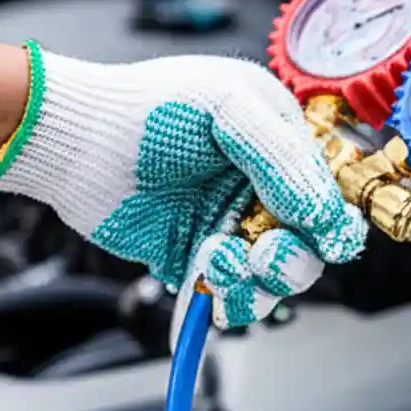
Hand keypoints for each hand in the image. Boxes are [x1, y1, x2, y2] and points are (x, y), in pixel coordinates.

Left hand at [0, 42, 365, 329]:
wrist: (75, 141)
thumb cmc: (147, 106)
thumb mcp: (230, 110)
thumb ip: (285, 160)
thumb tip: (323, 216)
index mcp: (283, 144)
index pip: (334, 195)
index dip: (335, 221)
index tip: (324, 236)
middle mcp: (263, 189)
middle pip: (312, 246)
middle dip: (293, 259)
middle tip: (264, 252)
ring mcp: (230, 225)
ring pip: (274, 280)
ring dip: (255, 283)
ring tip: (216, 263)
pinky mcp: (196, 258)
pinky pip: (229, 296)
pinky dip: (223, 303)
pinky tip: (204, 289)